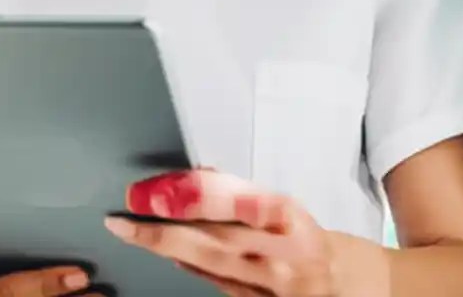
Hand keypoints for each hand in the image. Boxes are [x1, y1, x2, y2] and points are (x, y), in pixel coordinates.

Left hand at [104, 171, 336, 296]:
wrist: (340, 282)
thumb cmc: (305, 236)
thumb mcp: (281, 206)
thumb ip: (239, 193)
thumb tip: (192, 177)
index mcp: (285, 216)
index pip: (230, 202)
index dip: (185, 196)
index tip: (150, 192)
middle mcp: (280, 253)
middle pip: (213, 239)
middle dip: (162, 229)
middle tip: (122, 219)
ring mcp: (272, 286)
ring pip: (210, 265)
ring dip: (167, 249)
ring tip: (130, 232)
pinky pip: (219, 286)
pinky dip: (192, 269)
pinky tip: (169, 256)